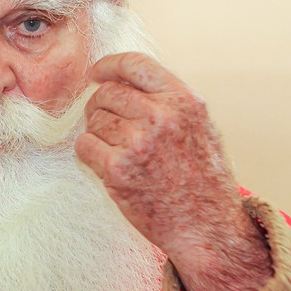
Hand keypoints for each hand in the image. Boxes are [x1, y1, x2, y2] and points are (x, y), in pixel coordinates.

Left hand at [75, 53, 270, 290]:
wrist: (206, 226)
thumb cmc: (203, 178)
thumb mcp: (200, 126)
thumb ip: (168, 101)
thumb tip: (124, 81)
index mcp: (184, 100)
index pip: (135, 64)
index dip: (109, 65)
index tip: (97, 73)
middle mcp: (162, 117)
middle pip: (107, 93)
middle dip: (100, 106)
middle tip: (108, 124)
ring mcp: (138, 143)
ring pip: (94, 120)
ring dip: (97, 132)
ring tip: (118, 150)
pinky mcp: (117, 170)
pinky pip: (85, 145)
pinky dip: (89, 153)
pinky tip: (106, 164)